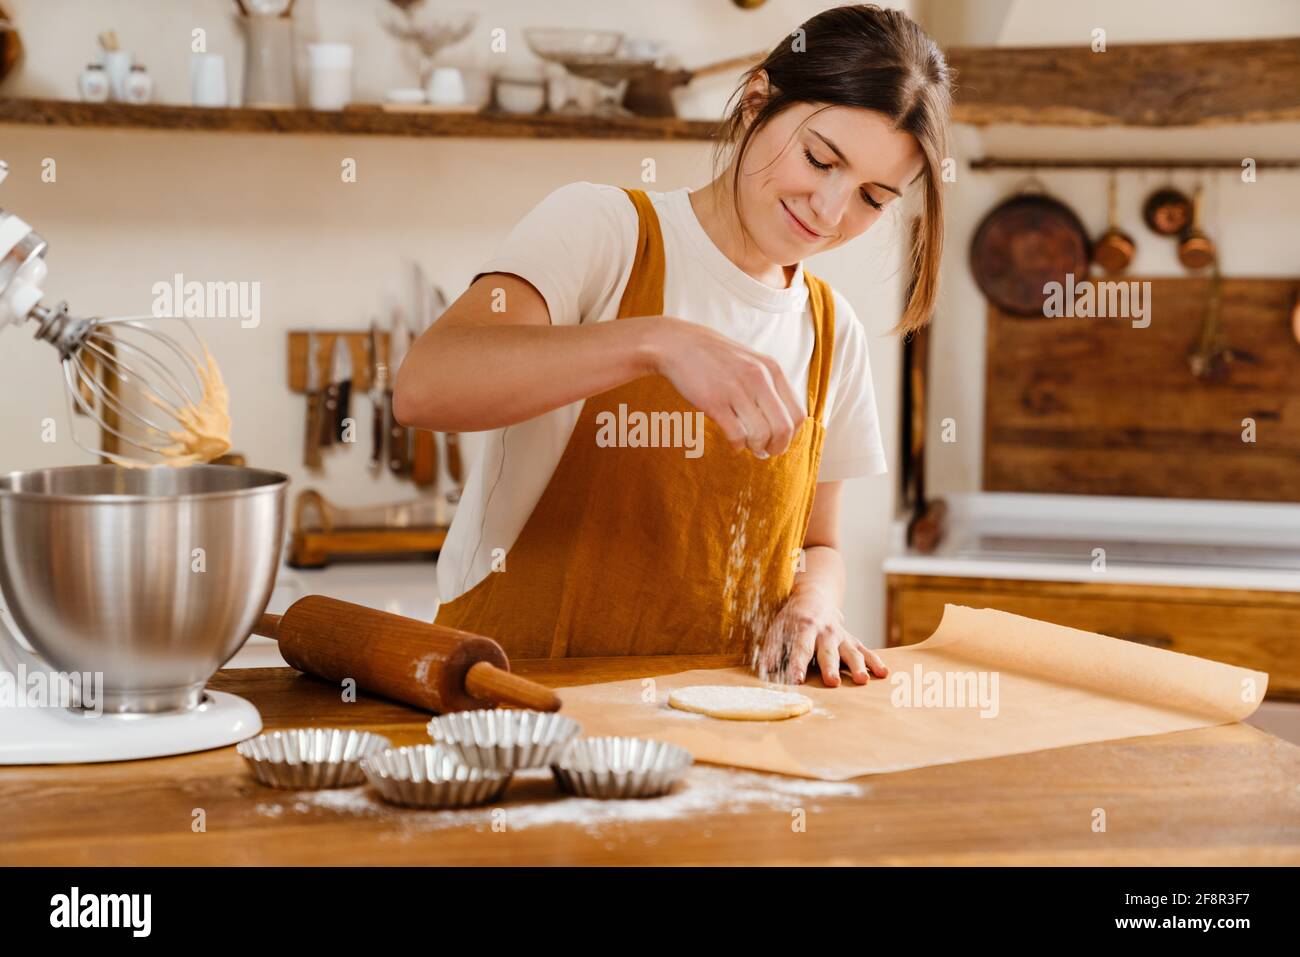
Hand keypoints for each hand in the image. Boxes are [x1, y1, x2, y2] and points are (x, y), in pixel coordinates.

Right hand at [642, 316, 804, 457]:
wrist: (679, 344)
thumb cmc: (717, 358)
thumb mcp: (752, 362)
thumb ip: (769, 387)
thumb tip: (782, 425)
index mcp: (772, 369)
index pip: (798, 414)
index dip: (791, 435)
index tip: (779, 440)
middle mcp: (759, 379)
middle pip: (783, 428)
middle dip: (777, 447)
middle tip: (765, 451)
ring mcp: (736, 390)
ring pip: (761, 435)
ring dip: (756, 448)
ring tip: (748, 445)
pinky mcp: (714, 402)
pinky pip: (736, 435)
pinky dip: (737, 445)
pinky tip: (733, 442)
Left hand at [754, 587, 888, 686]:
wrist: (815, 597)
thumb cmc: (792, 619)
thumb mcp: (778, 628)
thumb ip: (773, 649)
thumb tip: (766, 668)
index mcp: (804, 628)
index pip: (800, 648)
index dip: (797, 664)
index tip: (796, 680)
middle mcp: (825, 632)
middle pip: (827, 652)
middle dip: (830, 667)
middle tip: (832, 683)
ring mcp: (841, 636)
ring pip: (851, 651)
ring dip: (858, 666)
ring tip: (863, 680)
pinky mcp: (853, 640)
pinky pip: (866, 650)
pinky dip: (875, 661)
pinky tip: (883, 673)